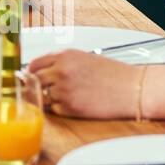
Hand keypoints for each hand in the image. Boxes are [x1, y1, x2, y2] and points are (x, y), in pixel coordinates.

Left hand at [27, 49, 141, 118]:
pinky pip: (53, 109)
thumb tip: (41, 70)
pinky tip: (71, 104)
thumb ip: (61, 62)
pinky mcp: (70, 107)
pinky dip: (58, 108)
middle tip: (42, 90)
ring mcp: (64, 90)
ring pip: (42, 96)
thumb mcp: (84, 58)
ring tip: (62, 97)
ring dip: (47, 98)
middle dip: (36, 85)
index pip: (33, 64)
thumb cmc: (113, 74)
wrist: (133, 89)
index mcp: (64, 55)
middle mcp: (61, 71)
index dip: (31, 72)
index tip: (32, 77)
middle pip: (33, 80)